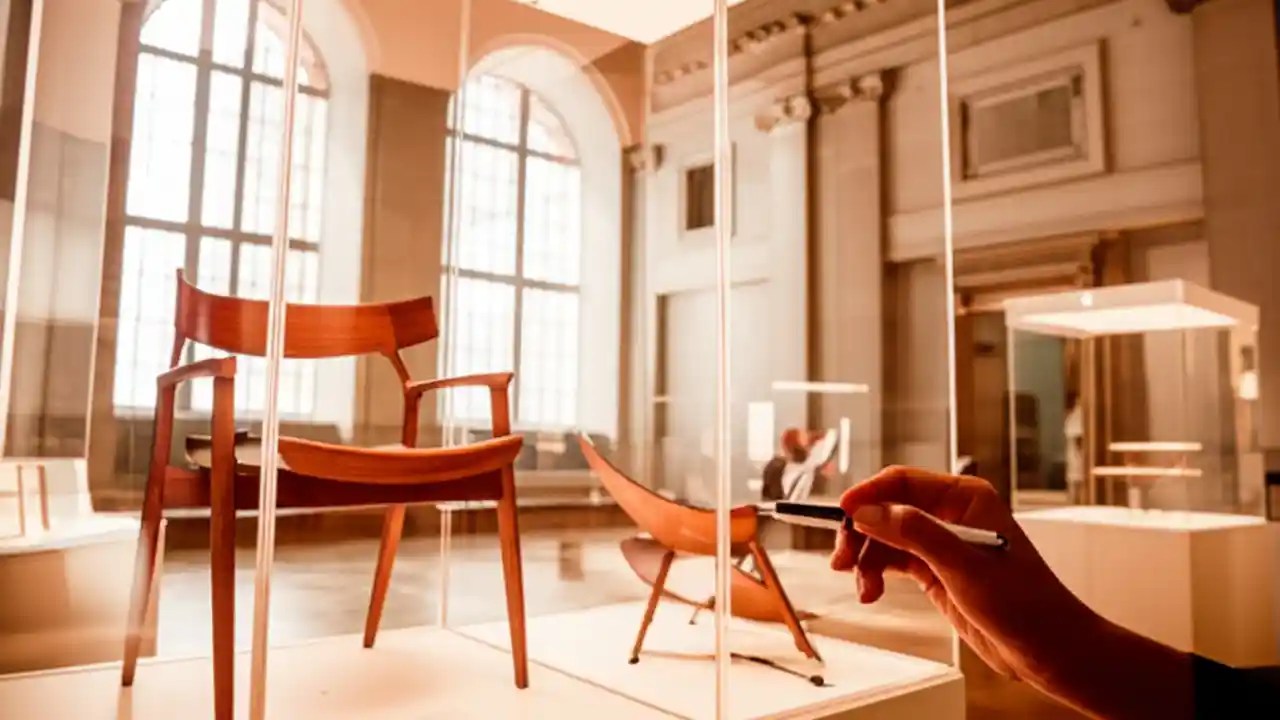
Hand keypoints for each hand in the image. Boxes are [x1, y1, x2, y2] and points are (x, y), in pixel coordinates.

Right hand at [829, 466, 1099, 686]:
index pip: (902, 482)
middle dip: (861, 533)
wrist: (1047, 648)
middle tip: (841, 560)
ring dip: (866, 559)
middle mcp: (951, 514)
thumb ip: (914, 532)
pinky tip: (870, 592)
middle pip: (887, 509)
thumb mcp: (963, 565)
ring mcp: (942, 542)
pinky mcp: (936, 568)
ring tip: (863, 588)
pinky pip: (893, 560)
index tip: (842, 512)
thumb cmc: (1024, 603)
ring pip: (885, 537)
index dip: (868, 495)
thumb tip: (869, 511)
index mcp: (966, 498)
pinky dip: (875, 573)